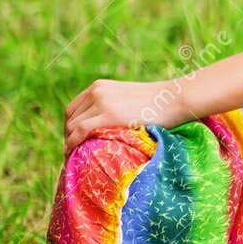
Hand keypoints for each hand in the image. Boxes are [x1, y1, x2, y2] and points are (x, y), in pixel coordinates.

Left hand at [63, 78, 189, 157]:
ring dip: (69, 142)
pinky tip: (72, 153)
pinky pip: (81, 131)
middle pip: (70, 118)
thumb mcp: (129, 99)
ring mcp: (102, 102)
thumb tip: (108, 126)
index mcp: (100, 86)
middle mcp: (97, 91)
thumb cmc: (159, 103)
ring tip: (73, 157)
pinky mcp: (108, 114)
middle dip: (67, 136)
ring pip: (72, 126)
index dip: (69, 127)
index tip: (73, 142)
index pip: (74, 108)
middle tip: (72, 153)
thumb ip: (114, 106)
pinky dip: (72, 143)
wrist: (175, 99)